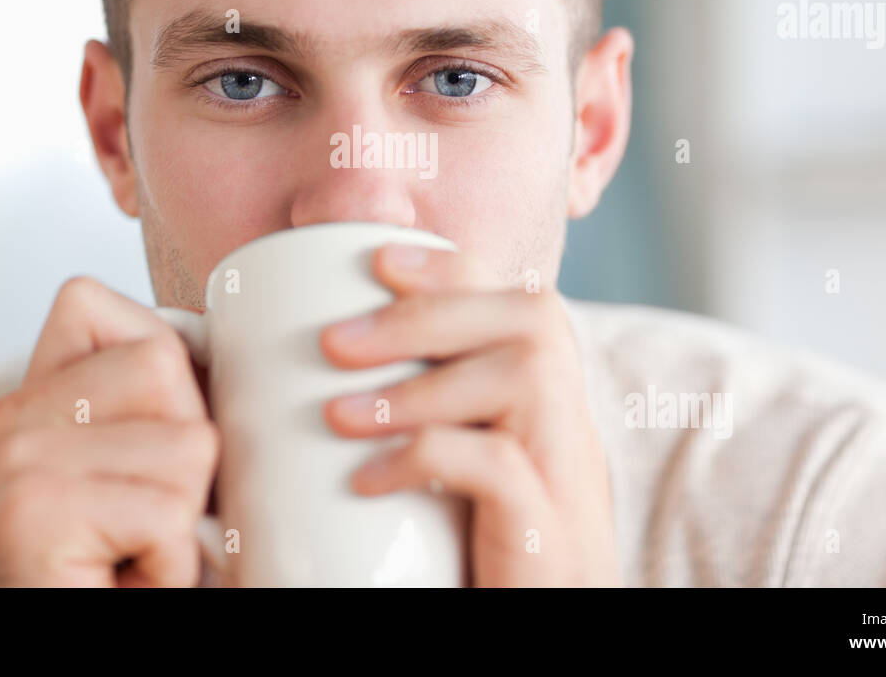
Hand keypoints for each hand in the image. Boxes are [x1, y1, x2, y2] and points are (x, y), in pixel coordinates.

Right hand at [0, 276, 218, 586]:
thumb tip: (232, 326)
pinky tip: (127, 583)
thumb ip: (152, 398)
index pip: (93, 301)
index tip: (145, 454)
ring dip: (185, 516)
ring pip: (187, 442)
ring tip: (135, 555)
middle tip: (143, 520)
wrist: (68, 640)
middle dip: (188, 450)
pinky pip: (168, 513)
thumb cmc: (118, 571)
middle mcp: (8, 422)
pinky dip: (172, 565)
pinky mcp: (34, 513)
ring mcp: (16, 463)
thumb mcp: (134, 468)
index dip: (159, 369)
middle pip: (162, 364)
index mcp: (27, 400)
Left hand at [320, 244, 620, 586]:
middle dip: (426, 311)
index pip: (523, 302)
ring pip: (525, 375)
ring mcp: (568, 478)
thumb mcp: (458, 480)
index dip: (456, 268)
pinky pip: (500, 466)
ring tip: (337, 413)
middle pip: (531, 318)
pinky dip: (426, 455)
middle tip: (333, 341)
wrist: (539, 625)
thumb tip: (316, 378)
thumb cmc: (481, 562)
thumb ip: (423, 424)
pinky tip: (366, 480)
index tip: (378, 259)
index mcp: (547, 408)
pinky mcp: (551, 534)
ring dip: (420, 383)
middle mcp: (569, 429)